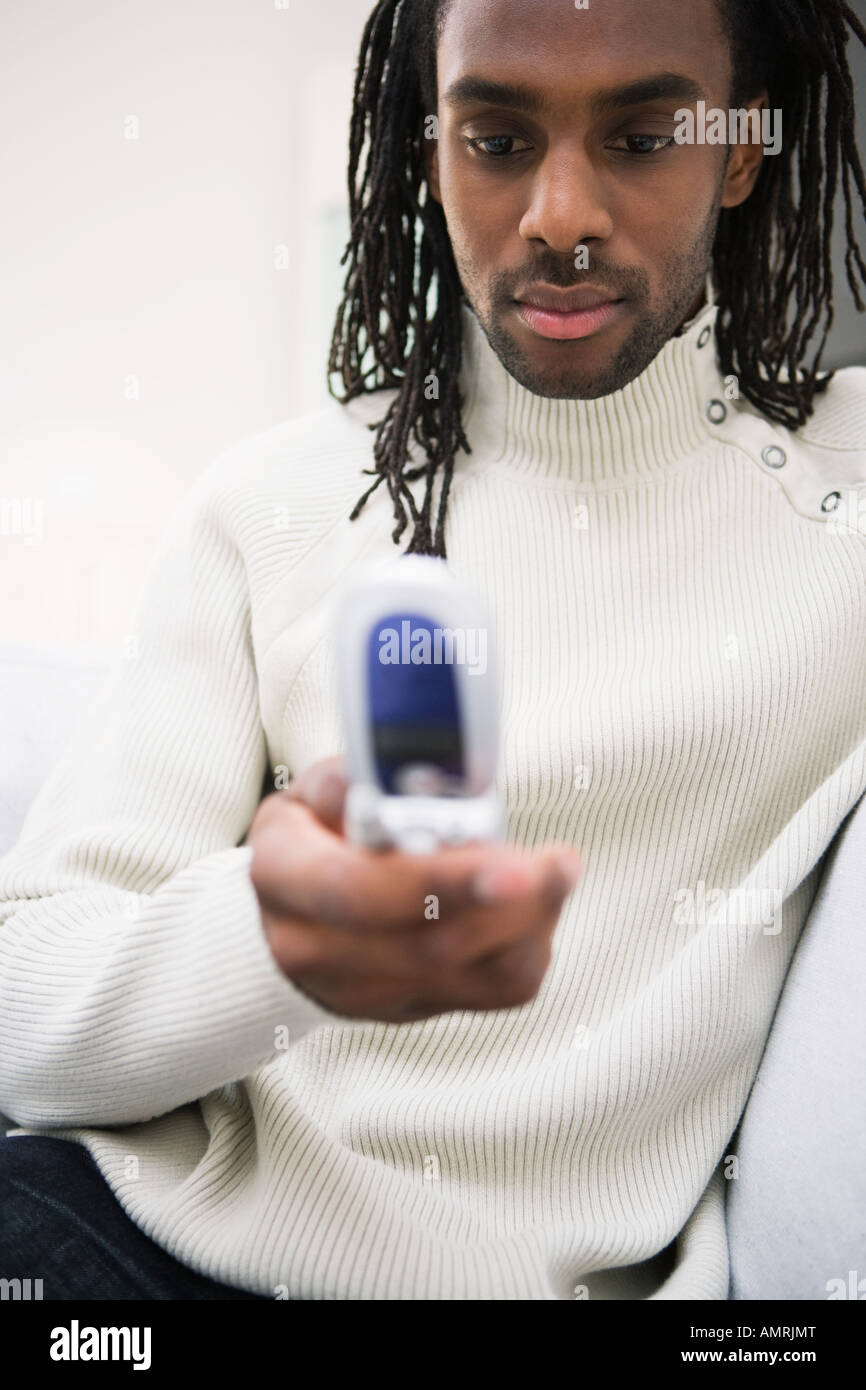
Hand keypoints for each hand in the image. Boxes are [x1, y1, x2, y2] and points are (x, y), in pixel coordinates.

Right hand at [246, 757, 581, 1023]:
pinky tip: (539, 901)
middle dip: (509, 904)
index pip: (359, 893)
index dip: (438, 883)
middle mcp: (314, 949)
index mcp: (284, 879)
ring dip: (533, 920)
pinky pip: (498, 992)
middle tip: (557, 862)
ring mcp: (365, 993)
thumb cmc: (311, 838)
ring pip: (476, 975)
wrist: (289, 917)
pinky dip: (533, 943)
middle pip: (427, 944)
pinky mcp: (415, 1009)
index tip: (511, 864)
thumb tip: (397, 773)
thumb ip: (350, 780)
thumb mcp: (308, 792)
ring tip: (554, 869)